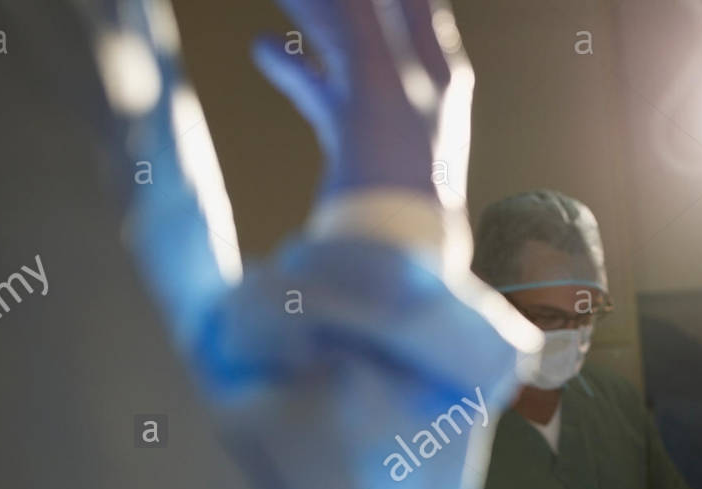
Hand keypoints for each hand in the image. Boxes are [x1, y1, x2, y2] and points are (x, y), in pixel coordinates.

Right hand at [254, 0, 471, 201]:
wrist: (391, 250)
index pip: (411, 1)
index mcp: (438, 66)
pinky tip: (263, 48)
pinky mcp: (358, 148)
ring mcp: (387, 120)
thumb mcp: (377, 74)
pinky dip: (297, 70)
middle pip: (373, 20)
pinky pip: (325, 95)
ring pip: (345, 54)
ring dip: (310, 22)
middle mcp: (418, 89)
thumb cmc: (398, 165)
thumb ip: (356, 14)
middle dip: (335, 3)